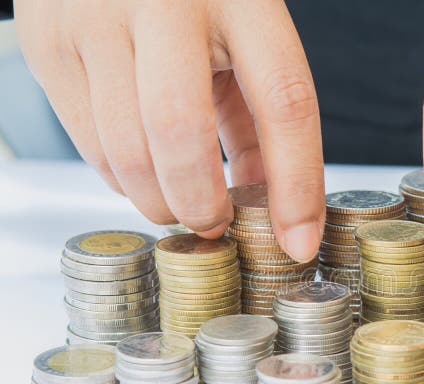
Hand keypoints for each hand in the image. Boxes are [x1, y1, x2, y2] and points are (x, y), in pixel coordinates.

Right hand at [15, 0, 323, 261]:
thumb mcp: (242, 34)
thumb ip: (258, 111)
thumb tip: (272, 207)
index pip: (284, 100)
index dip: (297, 183)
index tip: (300, 243)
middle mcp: (164, 1)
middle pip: (181, 130)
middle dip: (201, 202)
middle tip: (214, 225)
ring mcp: (94, 18)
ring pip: (125, 148)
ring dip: (159, 200)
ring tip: (178, 204)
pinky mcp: (47, 43)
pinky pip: (88, 143)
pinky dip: (122, 178)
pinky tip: (142, 169)